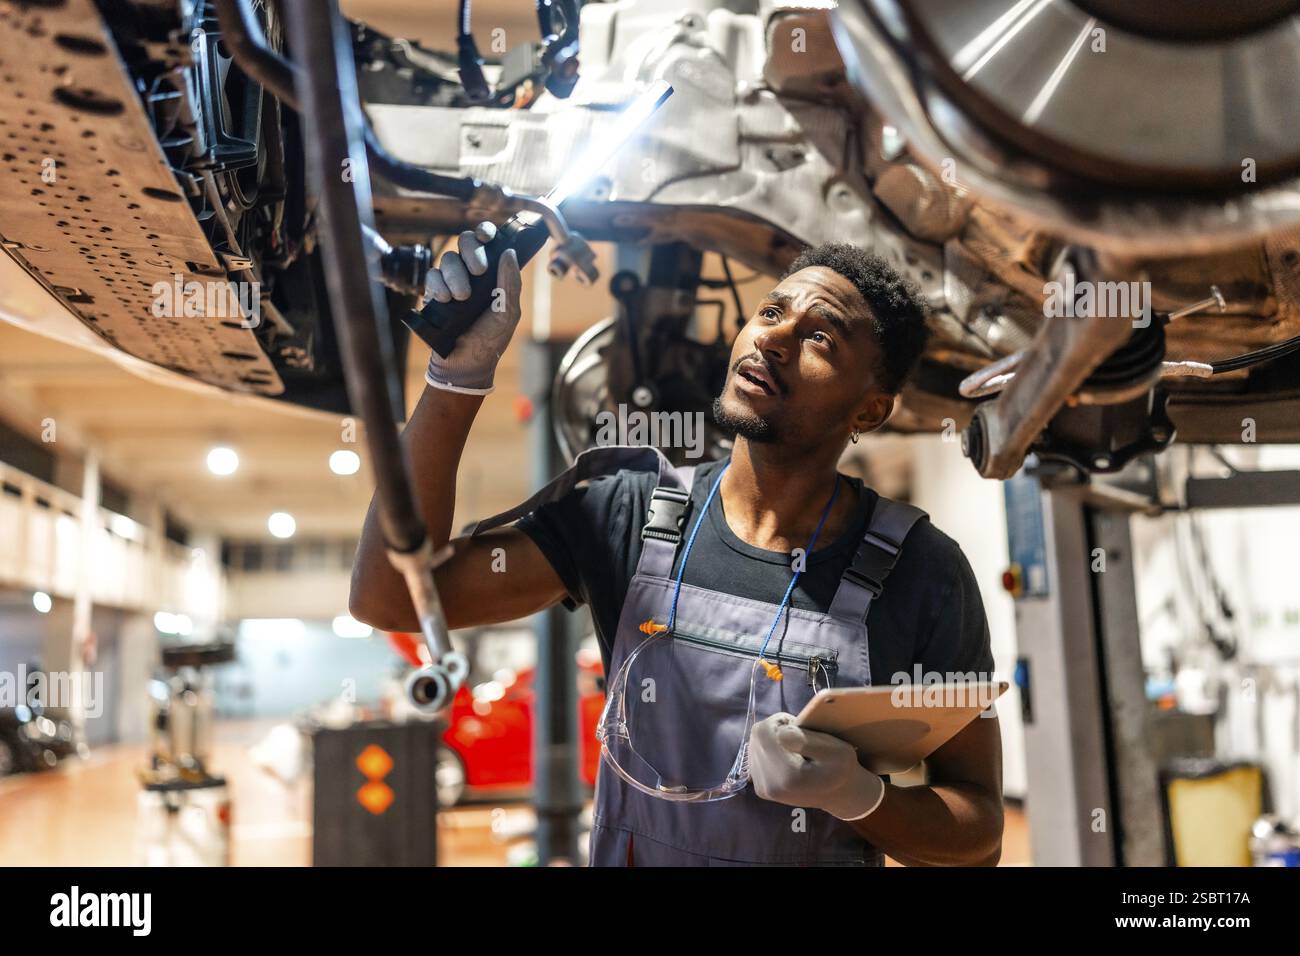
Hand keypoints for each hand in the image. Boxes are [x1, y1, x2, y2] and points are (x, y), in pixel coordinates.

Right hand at [423, 221, 521, 394]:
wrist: (466, 363)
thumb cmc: (490, 339)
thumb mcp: (508, 312)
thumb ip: (511, 282)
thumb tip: (509, 252)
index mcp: (492, 274)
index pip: (487, 243)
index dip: (485, 233)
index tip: (487, 237)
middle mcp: (471, 273)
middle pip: (464, 242)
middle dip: (471, 252)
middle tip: (478, 271)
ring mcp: (451, 281)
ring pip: (448, 259)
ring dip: (455, 275)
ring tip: (461, 297)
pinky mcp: (433, 293)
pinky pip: (431, 276)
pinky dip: (438, 284)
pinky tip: (445, 299)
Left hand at [748, 712, 884, 820]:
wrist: (837, 795)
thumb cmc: (840, 769)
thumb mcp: (836, 751)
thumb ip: (806, 740)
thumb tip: (780, 733)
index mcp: (788, 775)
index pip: (766, 731)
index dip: (782, 721)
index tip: (800, 728)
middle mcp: (770, 784)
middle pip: (757, 735)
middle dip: (775, 728)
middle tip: (797, 735)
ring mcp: (763, 788)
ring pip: (754, 744)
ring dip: (772, 739)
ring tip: (792, 747)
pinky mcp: (760, 788)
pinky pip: (755, 756)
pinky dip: (768, 750)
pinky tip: (785, 757)